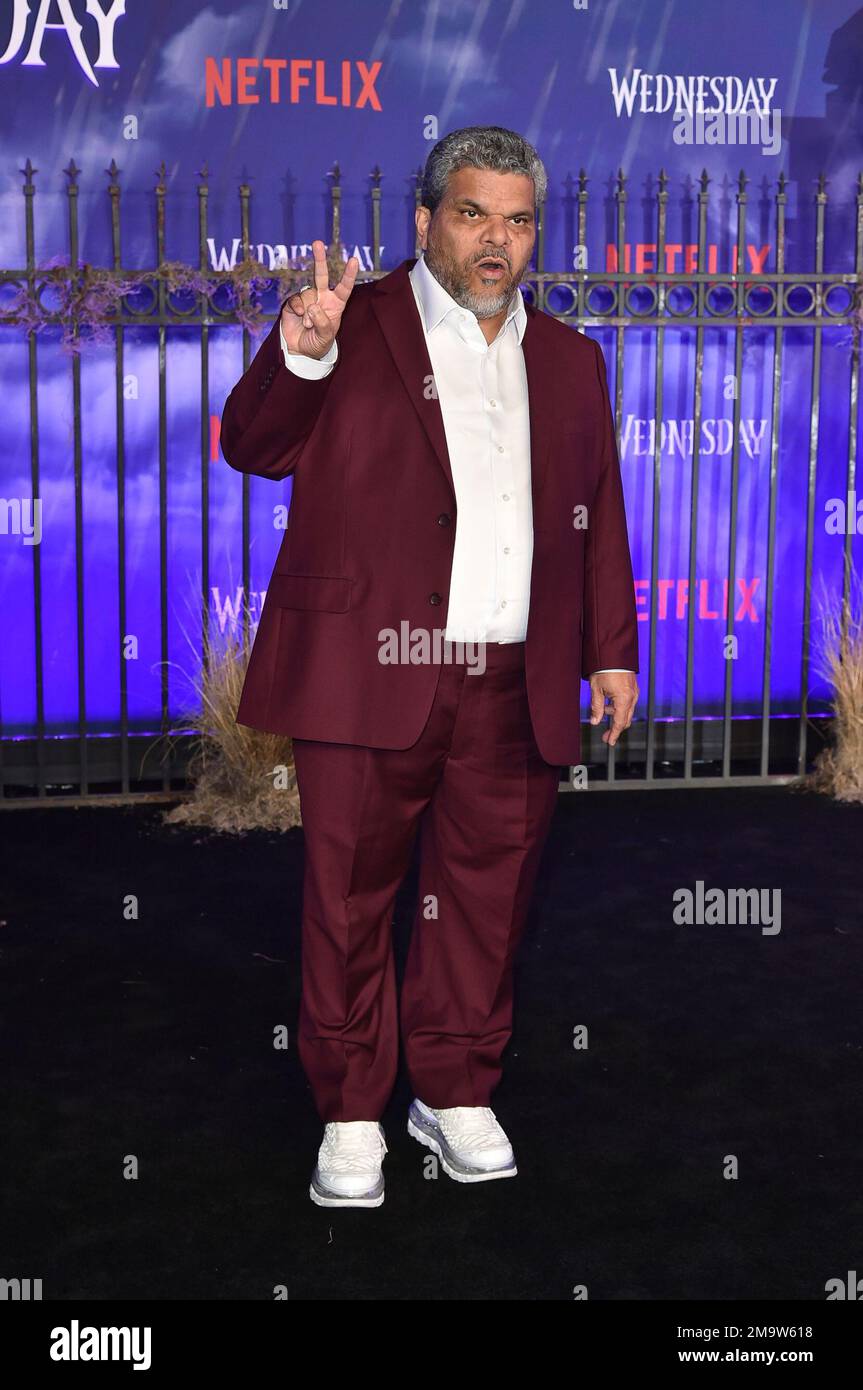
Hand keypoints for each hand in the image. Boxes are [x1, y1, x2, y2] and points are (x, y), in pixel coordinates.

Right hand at [280, 239, 358, 358]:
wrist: (300, 351)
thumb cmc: (318, 344)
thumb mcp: (325, 337)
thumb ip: (322, 323)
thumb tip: (312, 306)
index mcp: (336, 304)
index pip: (344, 287)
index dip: (349, 275)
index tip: (353, 260)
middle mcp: (322, 298)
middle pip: (321, 275)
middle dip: (319, 259)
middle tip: (317, 243)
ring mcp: (307, 299)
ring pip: (308, 294)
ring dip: (308, 312)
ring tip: (308, 325)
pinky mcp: (294, 303)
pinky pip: (296, 300)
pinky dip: (298, 308)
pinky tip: (299, 316)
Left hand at [589, 671, 638, 746]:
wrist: (613, 651)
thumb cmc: (604, 668)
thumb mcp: (596, 690)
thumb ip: (596, 707)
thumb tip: (595, 721)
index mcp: (624, 699)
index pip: (619, 722)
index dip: (614, 734)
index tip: (610, 742)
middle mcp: (632, 697)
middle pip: (625, 719)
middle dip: (616, 728)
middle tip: (605, 735)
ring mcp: (634, 691)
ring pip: (627, 711)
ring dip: (616, 716)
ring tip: (602, 712)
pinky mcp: (633, 687)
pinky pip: (628, 702)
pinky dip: (619, 707)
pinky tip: (609, 704)